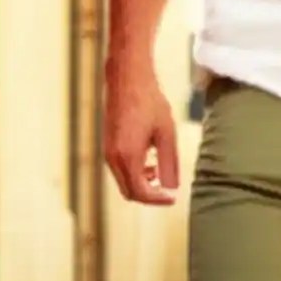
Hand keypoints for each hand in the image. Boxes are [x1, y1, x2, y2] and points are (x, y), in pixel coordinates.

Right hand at [104, 55, 178, 204]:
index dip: (157, 199)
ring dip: (142, 184)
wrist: (128, 80)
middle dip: (149, 196)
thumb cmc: (151, 103)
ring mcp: (107, 151)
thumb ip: (169, 162)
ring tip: (160, 174)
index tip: (173, 198)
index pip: (140, 192)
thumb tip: (172, 187)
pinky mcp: (108, 144)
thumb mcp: (167, 134)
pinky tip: (150, 162)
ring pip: (123, 181)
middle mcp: (113, 157)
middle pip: (129, 192)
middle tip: (168, 193)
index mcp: (127, 156)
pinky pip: (119, 169)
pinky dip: (134, 173)